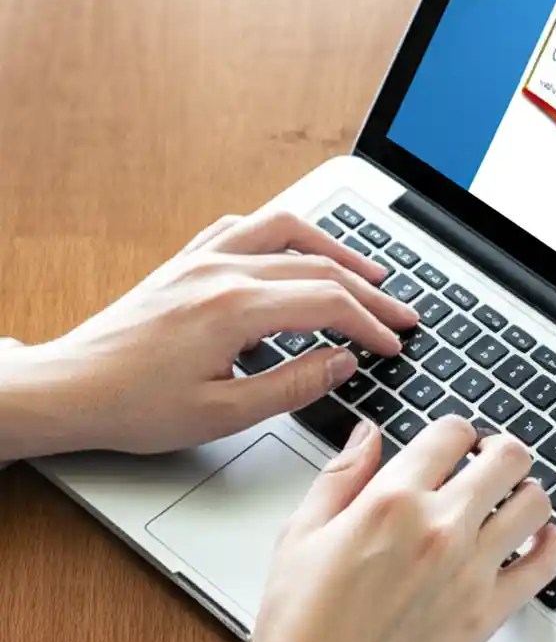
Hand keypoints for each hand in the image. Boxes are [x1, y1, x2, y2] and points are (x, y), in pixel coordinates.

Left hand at [5, 210, 418, 456]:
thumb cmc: (133, 407)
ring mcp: (202, 260)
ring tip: (367, 271)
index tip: (391, 345)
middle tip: (401, 315)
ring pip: (286, 231)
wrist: (68, 389)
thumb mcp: (223, 413)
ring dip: (334, 249)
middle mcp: (221, 271)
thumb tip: (342, 362)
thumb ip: (293, 385)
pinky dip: (282, 234)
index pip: (327, 302)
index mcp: (233, 309)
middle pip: (318, 267)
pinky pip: (244, 228)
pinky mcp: (185, 262)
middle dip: (369, 292)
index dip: (370, 324)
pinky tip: (297, 250)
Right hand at [235, 417, 555, 641]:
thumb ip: (341, 476)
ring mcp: (471, 570)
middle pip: (508, 456)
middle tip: (489, 463)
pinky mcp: (489, 612)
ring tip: (508, 500)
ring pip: (536, 501)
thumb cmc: (300, 627)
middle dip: (500, 450)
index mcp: (390, 501)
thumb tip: (367, 433)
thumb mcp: (301, 534)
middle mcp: (439, 528)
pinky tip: (535, 539)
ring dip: (526, 492)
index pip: (453, 432)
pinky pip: (547, 563)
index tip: (455, 443)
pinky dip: (550, 543)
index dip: (457, 431)